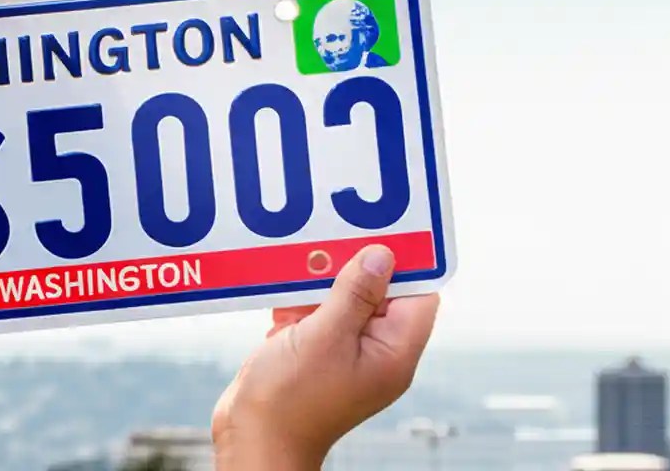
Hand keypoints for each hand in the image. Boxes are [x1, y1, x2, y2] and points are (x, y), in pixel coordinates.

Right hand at [211, 245, 439, 469]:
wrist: (250, 437)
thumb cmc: (289, 400)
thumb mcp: (324, 336)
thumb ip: (354, 294)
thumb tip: (383, 256)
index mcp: (392, 353)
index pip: (418, 296)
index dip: (405, 263)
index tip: (382, 231)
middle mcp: (375, 352)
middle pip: (379, 292)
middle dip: (352, 266)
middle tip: (331, 241)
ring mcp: (344, 353)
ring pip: (343, 299)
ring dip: (319, 283)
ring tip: (298, 267)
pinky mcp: (315, 352)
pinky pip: (316, 314)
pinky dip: (298, 301)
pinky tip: (281, 295)